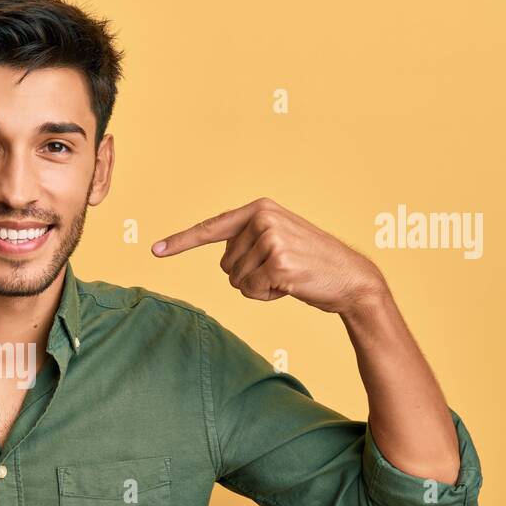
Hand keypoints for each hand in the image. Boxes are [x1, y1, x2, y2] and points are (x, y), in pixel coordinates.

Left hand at [151, 197, 387, 315]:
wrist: (351, 279)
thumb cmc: (311, 264)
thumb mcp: (279, 240)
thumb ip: (249, 241)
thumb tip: (223, 260)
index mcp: (260, 209)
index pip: (212, 228)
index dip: (180, 242)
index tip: (154, 250)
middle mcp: (263, 218)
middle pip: (224, 264)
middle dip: (247, 275)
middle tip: (280, 270)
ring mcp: (270, 238)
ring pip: (235, 280)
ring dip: (258, 287)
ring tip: (287, 277)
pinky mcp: (277, 261)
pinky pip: (250, 290)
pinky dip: (266, 296)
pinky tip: (289, 286)